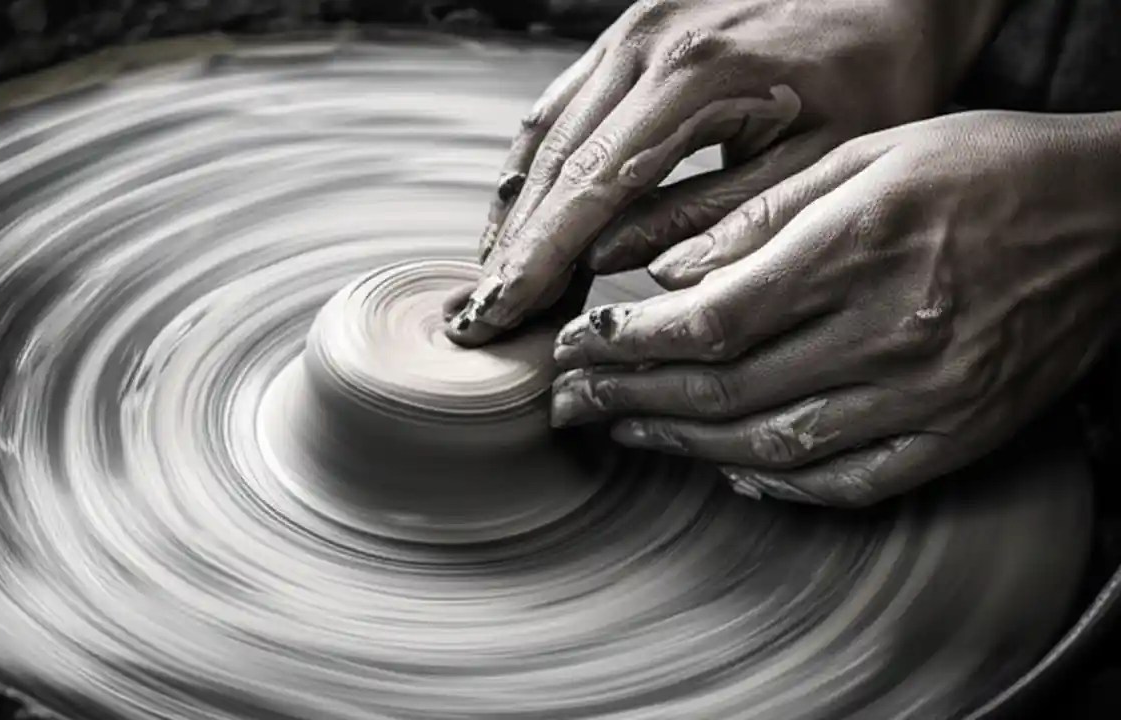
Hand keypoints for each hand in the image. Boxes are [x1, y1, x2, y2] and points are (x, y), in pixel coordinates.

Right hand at [447, 0, 1009, 344]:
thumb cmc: (873, 73)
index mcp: (695, 76)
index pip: (591, 183)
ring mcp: (632, 30)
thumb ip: (714, 216)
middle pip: (552, 160)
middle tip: (480, 315)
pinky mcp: (631, 30)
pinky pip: (562, 101)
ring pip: (546, 130)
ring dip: (515, 209)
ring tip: (495, 278)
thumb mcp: (814, 162)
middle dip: (511, 245)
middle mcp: (647, 43)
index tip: (501, 313)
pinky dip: (536, 164)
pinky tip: (524, 211)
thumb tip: (619, 264)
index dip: (539, 257)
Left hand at [547, 111, 1120, 506]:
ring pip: (773, 443)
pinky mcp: (959, 432)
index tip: (579, 345)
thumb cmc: (987, 169)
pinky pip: (852, 481)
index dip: (628, 343)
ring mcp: (926, 393)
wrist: (1113, 219)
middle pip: (724, 389)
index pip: (709, 320)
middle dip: (630, 398)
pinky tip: (732, 471)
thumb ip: (762, 217)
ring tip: (628, 432)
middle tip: (573, 400)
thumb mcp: (869, 156)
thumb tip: (670, 274)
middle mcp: (888, 331)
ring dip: (684, 445)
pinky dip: (782, 484)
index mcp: (856, 250)